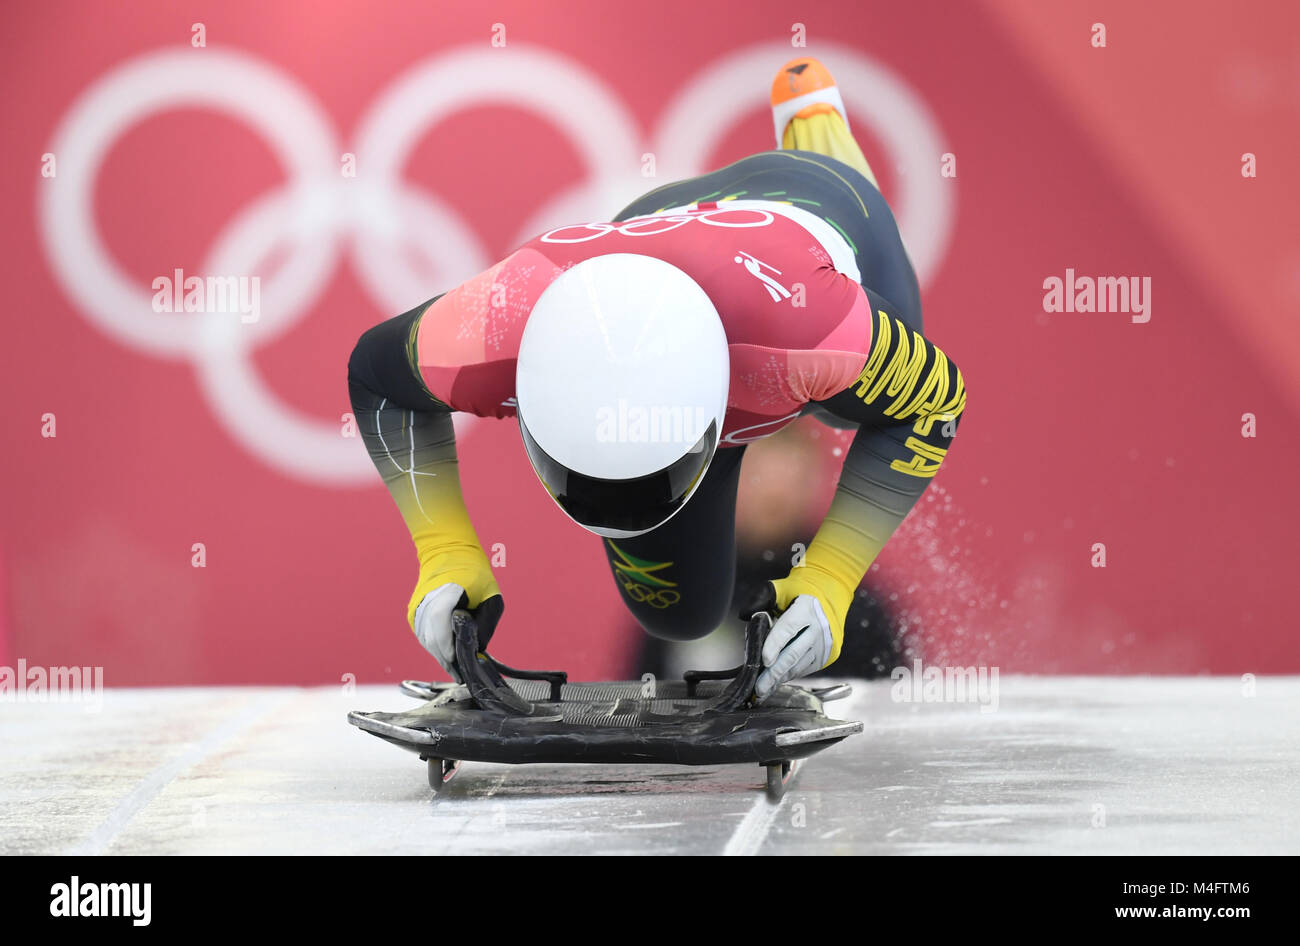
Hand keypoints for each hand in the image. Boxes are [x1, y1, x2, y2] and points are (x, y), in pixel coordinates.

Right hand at [407, 547, 501, 681]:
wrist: (449, 552)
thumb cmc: (475, 574)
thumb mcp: (491, 598)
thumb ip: (485, 625)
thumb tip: (477, 650)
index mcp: (446, 590)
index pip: (440, 621)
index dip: (448, 646)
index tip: (460, 664)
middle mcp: (426, 600)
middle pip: (432, 637)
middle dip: (447, 659)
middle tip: (461, 675)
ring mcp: (417, 607)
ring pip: (426, 640)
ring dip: (440, 655)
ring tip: (456, 668)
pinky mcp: (414, 613)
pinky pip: (424, 636)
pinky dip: (435, 647)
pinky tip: (447, 655)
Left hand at [741, 566, 849, 701]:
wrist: (830, 595)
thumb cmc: (798, 592)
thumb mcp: (779, 588)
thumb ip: (760, 599)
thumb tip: (745, 616)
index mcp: (806, 609)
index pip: (788, 628)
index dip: (775, 645)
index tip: (764, 660)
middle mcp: (819, 628)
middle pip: (793, 653)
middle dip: (774, 673)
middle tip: (759, 687)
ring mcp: (825, 644)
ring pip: (799, 665)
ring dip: (781, 678)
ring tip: (764, 689)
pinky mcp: (828, 655)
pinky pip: (806, 668)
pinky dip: (791, 675)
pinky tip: (777, 680)